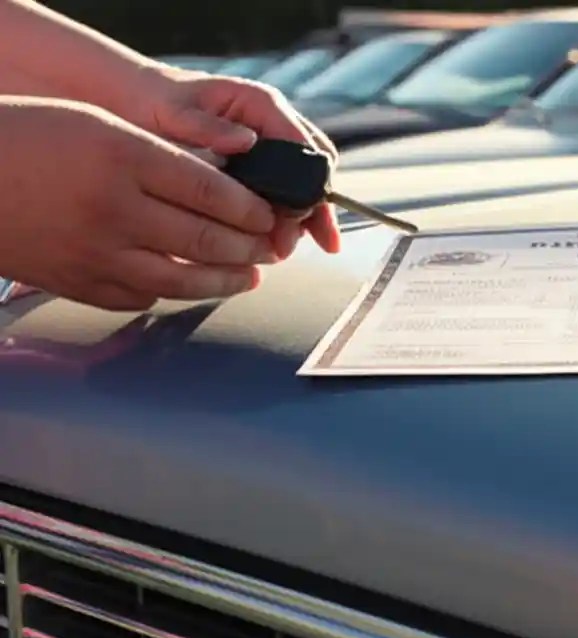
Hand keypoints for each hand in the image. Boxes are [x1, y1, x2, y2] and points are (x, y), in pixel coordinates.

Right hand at [0, 98, 277, 310]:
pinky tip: (192, 286)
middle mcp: (113, 209)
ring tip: (250, 274)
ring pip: (182, 279)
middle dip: (249, 247)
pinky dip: (174, 293)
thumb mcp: (99, 127)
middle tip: (272, 246)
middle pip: (205, 239)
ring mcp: (94, 253)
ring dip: (225, 280)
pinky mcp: (76, 283)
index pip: (210, 190)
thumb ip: (161, 155)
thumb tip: (224, 182)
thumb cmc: (30, 139)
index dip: (250, 208)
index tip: (269, 214)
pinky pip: (141, 296)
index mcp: (123, 158)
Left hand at [127, 66, 341, 258]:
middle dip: (310, 211)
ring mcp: (268, 142)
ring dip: (298, 218)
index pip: (307, 150)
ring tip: (277, 251)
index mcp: (262, 105)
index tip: (297, 224)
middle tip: (287, 247)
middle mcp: (273, 122)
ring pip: (302, 182)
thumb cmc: (149, 103)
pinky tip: (269, 241)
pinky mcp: (257, 161)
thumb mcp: (173, 113)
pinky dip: (281, 215)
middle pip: (315, 168)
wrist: (132, 100)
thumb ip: (207, 127)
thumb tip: (246, 141)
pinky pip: (281, 189)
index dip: (311, 189)